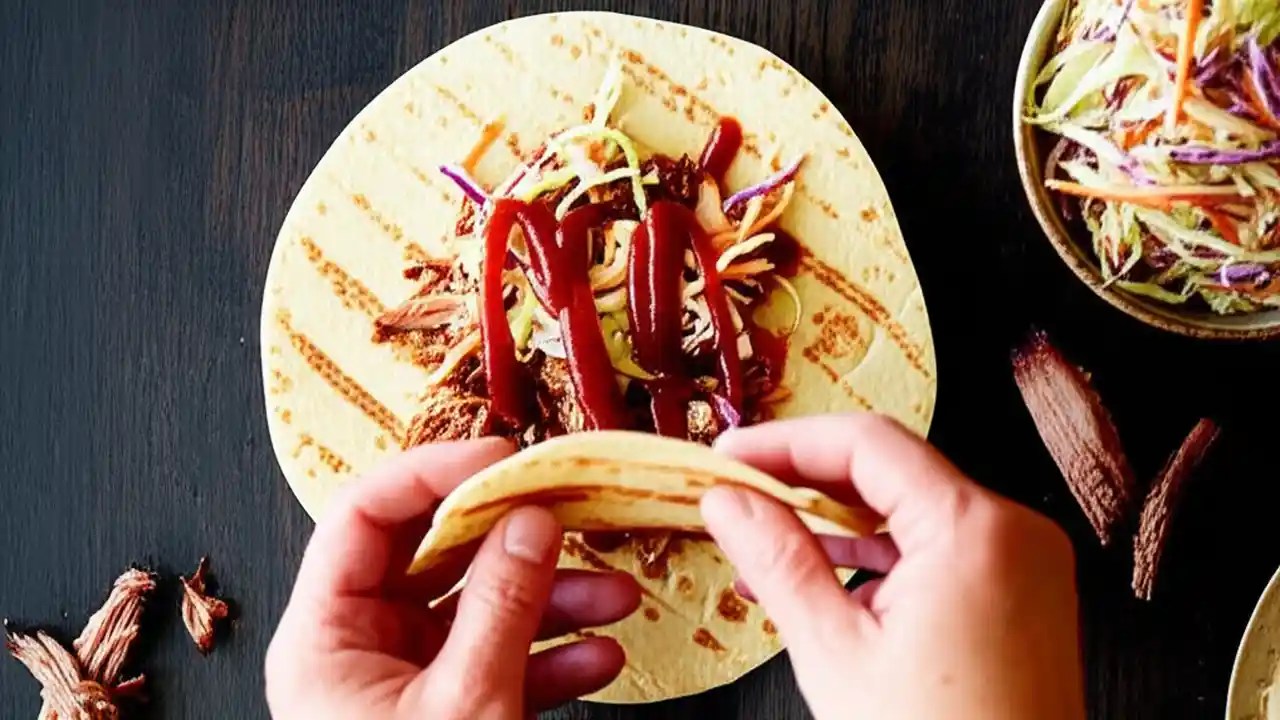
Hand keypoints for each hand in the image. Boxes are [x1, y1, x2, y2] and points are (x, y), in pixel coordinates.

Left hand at [265, 438, 641, 718]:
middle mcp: (361, 650)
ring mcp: (407, 682)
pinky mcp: (451, 712)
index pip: (366, 517)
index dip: (433, 472)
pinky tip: (601, 659)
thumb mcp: (466, 705)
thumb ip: (501, 605)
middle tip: (572, 513)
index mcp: (327, 637)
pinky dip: (553, 659)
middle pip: (435, 559)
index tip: (505, 456)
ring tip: (614, 600)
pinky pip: (502, 664)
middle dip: (514, 540)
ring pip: (480, 610)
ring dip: (552, 601)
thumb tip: (532, 517)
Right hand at [702, 415, 1084, 719]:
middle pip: (894, 470)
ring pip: (916, 510)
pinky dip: (884, 557)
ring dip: (840, 520)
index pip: (867, 444)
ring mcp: (1027, 564)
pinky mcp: (1024, 596)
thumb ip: (779, 561)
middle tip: (740, 492)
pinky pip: (943, 549)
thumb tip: (729, 502)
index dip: (787, 443)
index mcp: (972, 530)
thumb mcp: (836, 652)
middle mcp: (1013, 532)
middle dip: (809, 480)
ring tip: (767, 541)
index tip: (731, 455)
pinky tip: (827, 578)